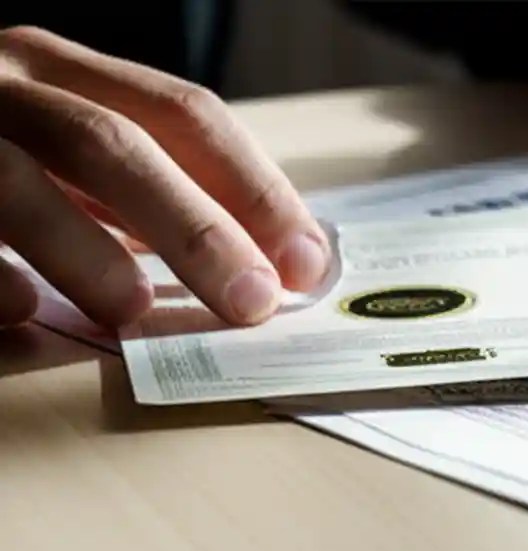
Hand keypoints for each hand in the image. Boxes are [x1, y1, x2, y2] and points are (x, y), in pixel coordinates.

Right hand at [0, 26, 329, 329]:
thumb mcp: (66, 145)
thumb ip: (144, 186)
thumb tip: (269, 254)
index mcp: (61, 70)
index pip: (183, 115)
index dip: (254, 187)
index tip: (306, 261)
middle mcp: (2, 84)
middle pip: (111, 144)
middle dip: (193, 225)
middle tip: (251, 300)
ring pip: (14, 179)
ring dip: (84, 249)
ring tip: (134, 311)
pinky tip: (22, 311)